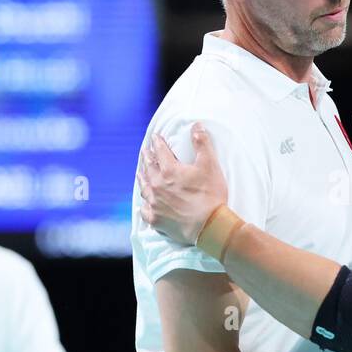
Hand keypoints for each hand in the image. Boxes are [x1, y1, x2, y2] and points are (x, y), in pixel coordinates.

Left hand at [137, 124, 227, 243]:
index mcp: (169, 171)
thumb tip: (196, 125)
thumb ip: (202, 143)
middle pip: (148, 168)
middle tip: (145, 152)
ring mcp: (155, 204)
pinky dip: (144, 206)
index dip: (157, 142)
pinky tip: (144, 205)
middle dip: (147, 158)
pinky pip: (145, 211)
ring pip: (144, 188)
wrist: (209, 226)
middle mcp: (157, 186)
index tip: (155, 137)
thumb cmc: (210, 195)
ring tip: (140, 174)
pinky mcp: (156, 220)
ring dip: (142, 179)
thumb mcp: (210, 165)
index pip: (160, 151)